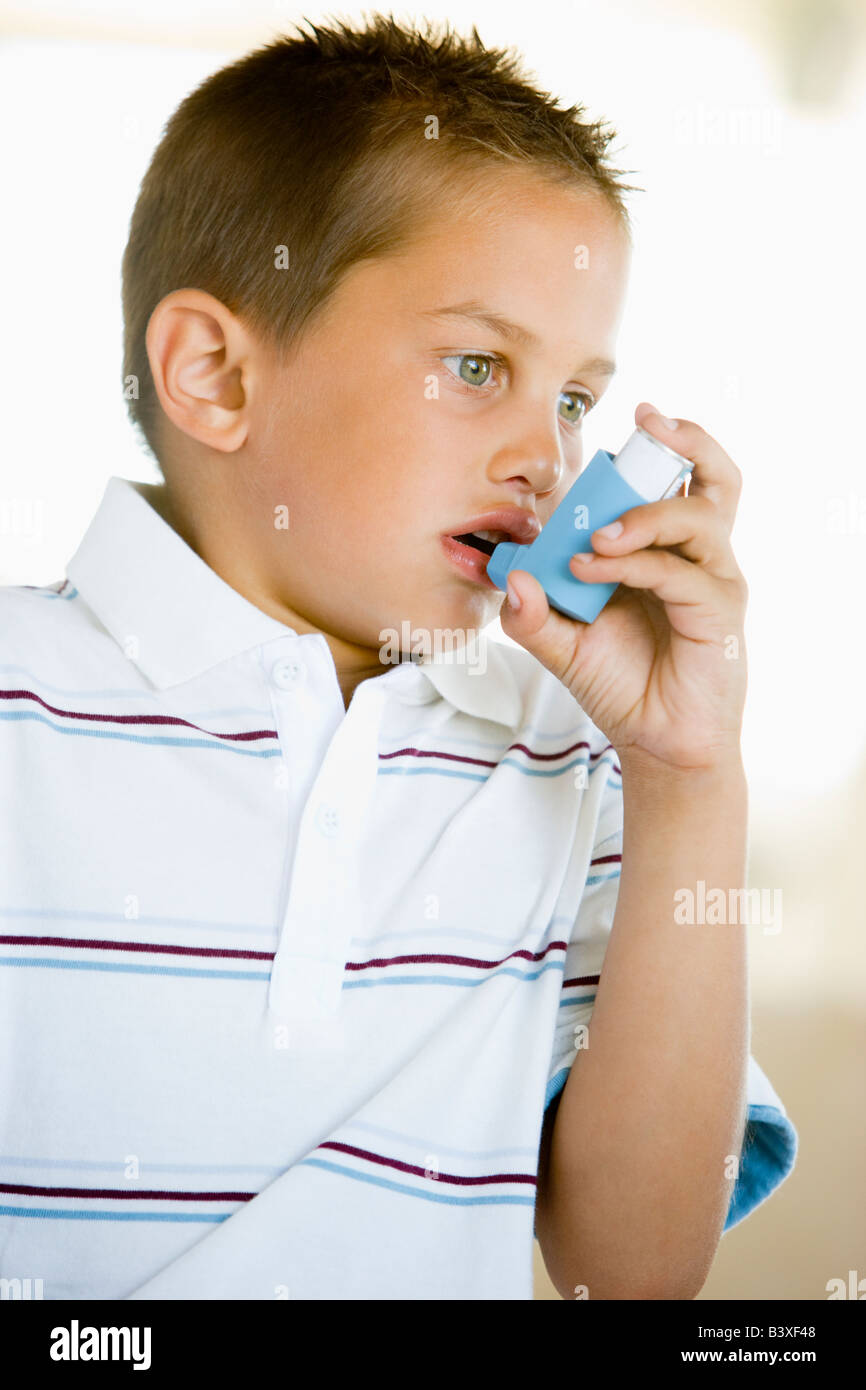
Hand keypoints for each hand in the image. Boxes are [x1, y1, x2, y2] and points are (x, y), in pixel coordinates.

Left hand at [498, 403, 748, 771]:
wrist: (656, 743)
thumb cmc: (622, 685)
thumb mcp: (563, 646)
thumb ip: (533, 614)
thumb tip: (508, 577)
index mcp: (668, 550)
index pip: (675, 481)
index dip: (657, 447)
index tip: (628, 422)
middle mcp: (698, 557)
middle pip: (716, 477)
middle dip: (687, 440)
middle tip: (648, 422)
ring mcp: (714, 582)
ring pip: (698, 516)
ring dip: (643, 515)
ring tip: (594, 538)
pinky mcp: (719, 612)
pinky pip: (681, 571)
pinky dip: (636, 563)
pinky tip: (592, 570)